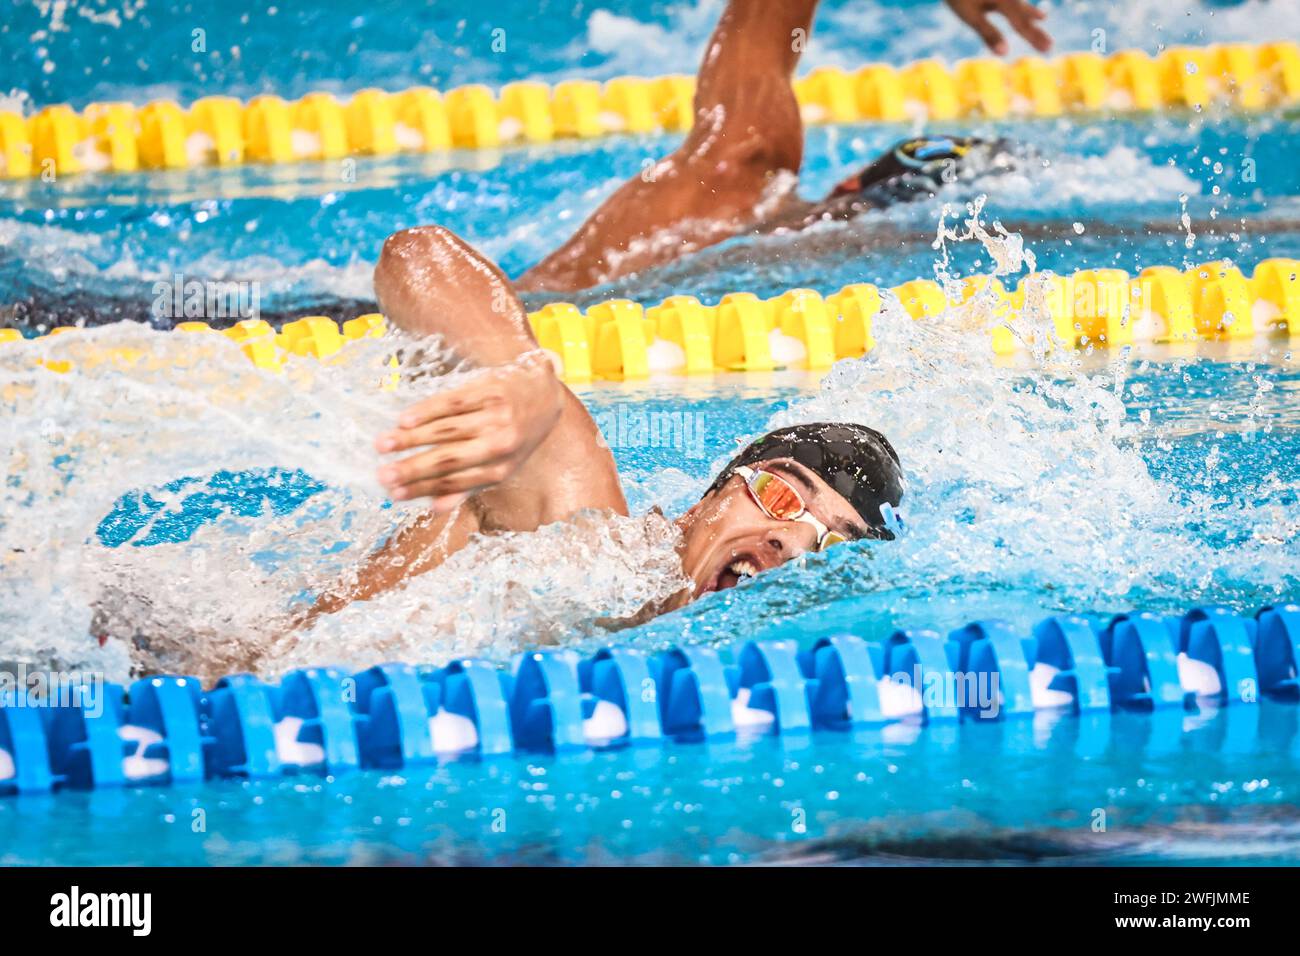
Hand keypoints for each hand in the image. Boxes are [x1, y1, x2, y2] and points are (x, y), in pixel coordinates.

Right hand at [374, 351, 563, 509]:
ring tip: (382, 444)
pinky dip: (426, 411)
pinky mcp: (489, 390)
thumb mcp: (502, 465)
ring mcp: (495, 416)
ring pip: (446, 430)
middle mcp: (500, 444)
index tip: (393, 494)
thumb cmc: (515, 435)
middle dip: (413, 469)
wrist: (542, 392)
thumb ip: (469, 485)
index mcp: (501, 469)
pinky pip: (452, 402)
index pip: (455, 482)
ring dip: (411, 439)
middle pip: (449, 459)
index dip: (423, 489)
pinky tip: (404, 420)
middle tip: (382, 475)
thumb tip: (434, 509)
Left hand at [944, 0, 1051, 55]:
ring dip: (1030, 12)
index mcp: (1004, 1)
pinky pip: (1012, 0)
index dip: (1034, 38)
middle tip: (1049, 46)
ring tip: (1043, 17)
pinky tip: (1018, 7)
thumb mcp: (971, 15)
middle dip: (1035, 31)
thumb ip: (989, 33)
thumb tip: (1005, 54)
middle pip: (1024, 15)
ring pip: (1019, 4)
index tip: (1048, 50)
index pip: (1022, 24)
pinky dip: (1019, 5)